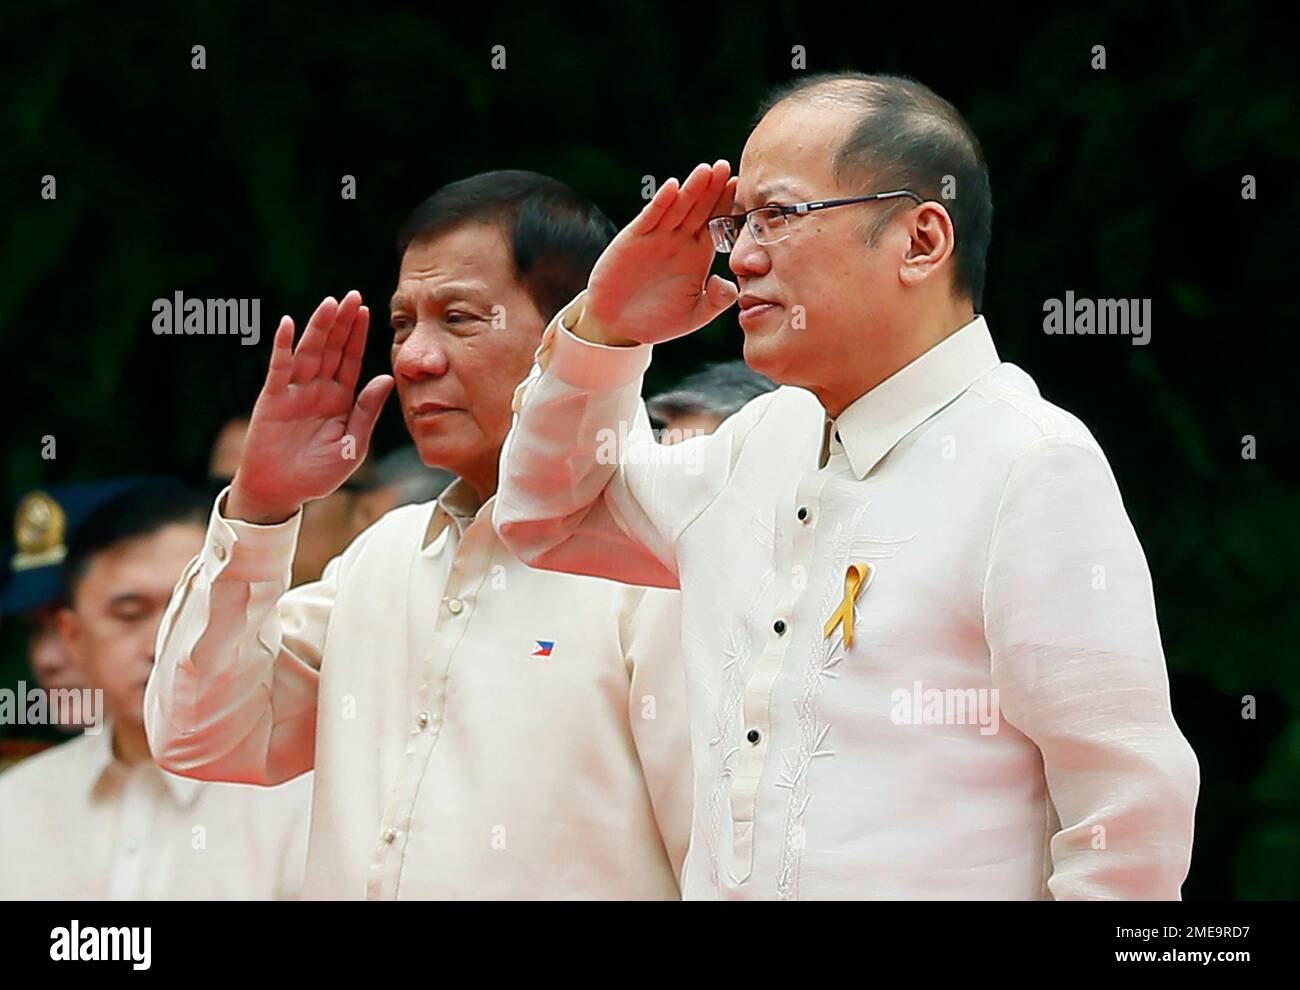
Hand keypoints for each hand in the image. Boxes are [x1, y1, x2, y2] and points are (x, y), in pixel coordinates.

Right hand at [227, 290, 393, 523]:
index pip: (352, 360)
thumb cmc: (318, 474)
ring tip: (330, 303)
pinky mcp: (273, 398)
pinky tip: (287, 324)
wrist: (282, 493)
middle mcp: (318, 389)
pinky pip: (278, 368)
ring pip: (309, 352)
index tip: (369, 311)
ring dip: (319, 327)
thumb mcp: (352, 445)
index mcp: (340, 399)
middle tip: (353, 296)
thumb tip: (387, 379)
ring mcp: (295, 391)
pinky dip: (282, 346)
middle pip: (332, 349)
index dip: (359, 337)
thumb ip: (367, 412)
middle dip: (342, 323)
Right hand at [580, 160, 738, 345]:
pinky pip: (650, 217)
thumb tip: (727, 282)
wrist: (619, 327)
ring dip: (691, 188)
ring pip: (678, 207)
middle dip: (713, 188)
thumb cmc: (658, 321)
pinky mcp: (634, 239)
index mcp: (698, 255)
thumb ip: (716, 302)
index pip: (717, 224)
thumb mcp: (694, 316)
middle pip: (700, 208)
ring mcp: (657, 237)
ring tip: (706, 170)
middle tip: (727, 167)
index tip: (742, 188)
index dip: (728, 206)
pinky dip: (660, 203)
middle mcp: (679, 240)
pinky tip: (672, 188)